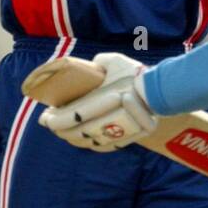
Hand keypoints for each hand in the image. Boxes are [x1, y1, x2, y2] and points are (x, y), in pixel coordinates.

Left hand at [39, 52, 157, 150]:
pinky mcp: (131, 138)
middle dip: (61, 130)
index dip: (56, 119)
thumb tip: (84, 68)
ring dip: (73, 139)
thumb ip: (97, 63)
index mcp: (110, 98)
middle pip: (80, 131)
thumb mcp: (114, 61)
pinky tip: (82, 140)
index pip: (75, 115)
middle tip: (49, 124)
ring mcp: (124, 131)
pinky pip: (106, 146)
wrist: (162, 90)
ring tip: (62, 132)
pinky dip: (91, 145)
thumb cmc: (135, 73)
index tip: (45, 117)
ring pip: (91, 141)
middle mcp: (116, 117)